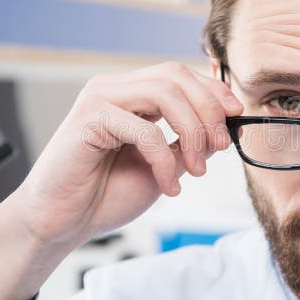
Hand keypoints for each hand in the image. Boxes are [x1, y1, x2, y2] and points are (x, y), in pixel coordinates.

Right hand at [0, 61, 242, 299]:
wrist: (62, 223)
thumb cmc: (105, 194)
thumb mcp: (163, 166)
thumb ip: (187, 144)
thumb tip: (225, 126)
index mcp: (130, 94)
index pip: (179, 75)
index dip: (213, 91)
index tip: (237, 116)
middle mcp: (113, 88)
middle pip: (175, 76)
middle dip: (208, 110)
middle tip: (222, 146)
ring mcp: (98, 99)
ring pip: (164, 93)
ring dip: (192, 131)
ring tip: (197, 169)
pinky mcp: (87, 119)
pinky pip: (143, 128)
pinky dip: (164, 159)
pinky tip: (168, 186)